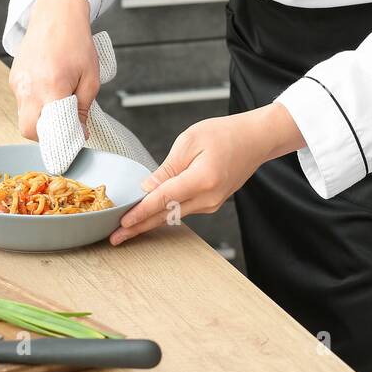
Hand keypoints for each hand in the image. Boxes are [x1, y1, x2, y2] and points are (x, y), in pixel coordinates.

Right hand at [8, 0, 96, 140]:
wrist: (56, 14)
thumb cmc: (76, 42)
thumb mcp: (90, 77)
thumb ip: (83, 108)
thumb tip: (80, 132)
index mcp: (52, 88)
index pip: (50, 131)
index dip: (62, 141)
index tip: (75, 141)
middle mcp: (29, 88)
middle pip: (28, 130)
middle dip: (45, 136)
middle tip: (63, 127)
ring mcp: (17, 83)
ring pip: (23, 116)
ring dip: (40, 118)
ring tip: (58, 102)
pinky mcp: (13, 78)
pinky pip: (21, 101)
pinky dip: (34, 104)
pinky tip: (48, 89)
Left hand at [109, 103, 305, 244]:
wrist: (256, 140)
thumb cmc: (225, 133)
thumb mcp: (190, 141)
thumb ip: (168, 168)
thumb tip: (148, 188)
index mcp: (202, 179)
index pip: (163, 199)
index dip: (140, 212)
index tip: (122, 222)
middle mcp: (209, 197)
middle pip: (166, 215)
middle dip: (139, 227)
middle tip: (116, 238)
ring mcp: (212, 203)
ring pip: (174, 215)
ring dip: (150, 221)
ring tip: (127, 229)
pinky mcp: (212, 203)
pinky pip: (183, 210)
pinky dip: (165, 213)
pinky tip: (149, 215)